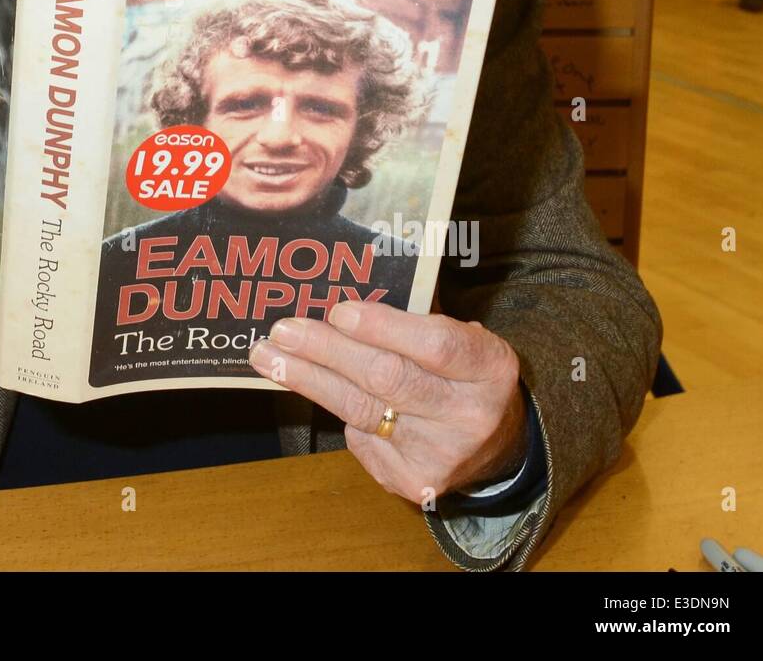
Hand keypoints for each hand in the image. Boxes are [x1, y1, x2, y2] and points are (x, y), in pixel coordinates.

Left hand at [250, 300, 527, 502]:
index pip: (436, 345)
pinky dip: (335, 407)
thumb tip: (347, 281)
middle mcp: (470, 415)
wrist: (494, 450)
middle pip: (388, 378)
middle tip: (284, 330)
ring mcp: (440, 455)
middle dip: (328, 351)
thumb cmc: (462, 375)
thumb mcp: (460, 339)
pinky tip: (310, 386)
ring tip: (268, 356)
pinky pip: (358, 437)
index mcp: (489, 367)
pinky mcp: (411, 481)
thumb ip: (415, 313)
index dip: (385, 327)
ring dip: (308, 379)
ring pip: (361, 409)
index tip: (338, 311)